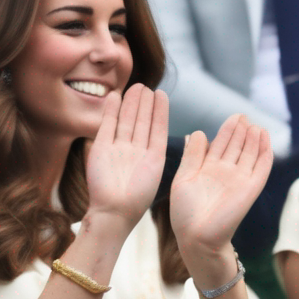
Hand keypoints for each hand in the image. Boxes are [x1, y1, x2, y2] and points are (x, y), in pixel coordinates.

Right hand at [84, 84, 168, 233]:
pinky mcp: (101, 149)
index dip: (159, 111)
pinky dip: (111, 112)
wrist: (114, 212)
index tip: (161, 94)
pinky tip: (115, 97)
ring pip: (126, 121)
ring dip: (130, 104)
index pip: (157, 128)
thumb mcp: (159, 171)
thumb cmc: (139, 198)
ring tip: (135, 86)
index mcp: (153, 158)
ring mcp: (118, 149)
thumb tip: (197, 136)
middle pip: (140, 122)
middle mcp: (136, 151)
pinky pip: (107, 126)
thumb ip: (175, 154)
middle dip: (144, 105)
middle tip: (146, 86)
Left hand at [169, 115, 272, 267]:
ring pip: (250, 153)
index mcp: (209, 168)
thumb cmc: (185, 213)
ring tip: (255, 124)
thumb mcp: (183, 178)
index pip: (223, 143)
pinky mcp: (250, 188)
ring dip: (254, 138)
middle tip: (244, 116)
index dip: (229, 130)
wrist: (196, 237)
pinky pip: (261, 167)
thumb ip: (192, 156)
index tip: (235, 117)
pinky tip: (264, 138)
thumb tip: (197, 133)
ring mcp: (240, 179)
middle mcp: (226, 172)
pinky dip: (265, 152)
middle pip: (238, 145)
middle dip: (242, 131)